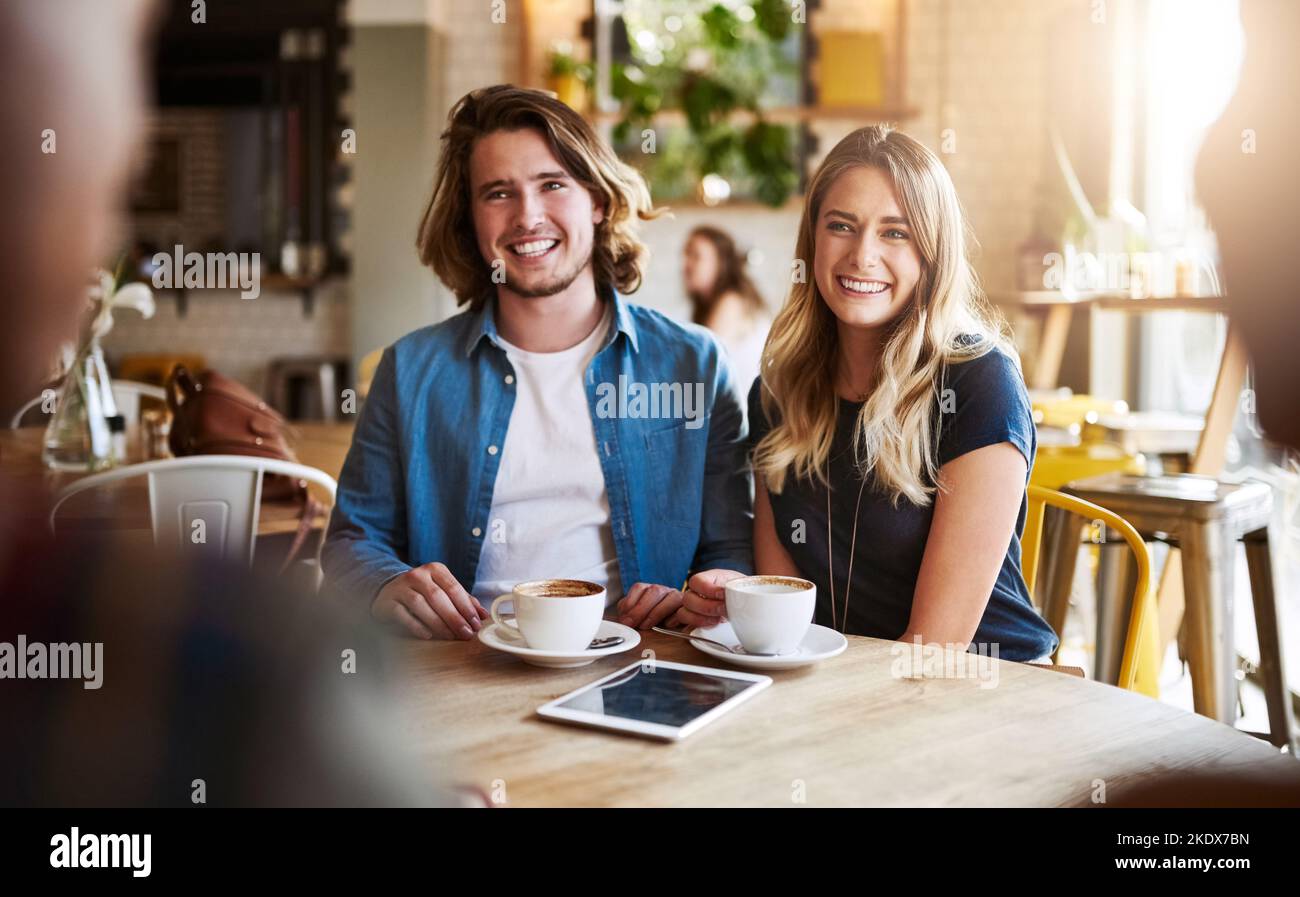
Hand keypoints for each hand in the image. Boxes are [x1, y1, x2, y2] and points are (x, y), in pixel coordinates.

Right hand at [372, 562, 487, 639]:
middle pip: (439, 597)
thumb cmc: (424, 593)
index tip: (476, 624)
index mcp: (435, 569)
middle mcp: (417, 575)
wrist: (391, 591)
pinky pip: (403, 614)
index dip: (466, 607)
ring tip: (450, 636)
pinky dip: (417, 626)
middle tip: (466, 634)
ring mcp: (401, 587)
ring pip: (421, 605)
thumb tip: (484, 615)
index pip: (454, 588)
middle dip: (455, 618)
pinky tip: (428, 635)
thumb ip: (464, 601)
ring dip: (438, 623)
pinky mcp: (388, 602)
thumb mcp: (444, 591)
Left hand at [615, 582, 683, 629]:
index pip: (639, 588)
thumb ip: (627, 612)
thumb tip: (622, 618)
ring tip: (646, 625)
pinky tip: (667, 625)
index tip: (624, 619)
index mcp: (650, 589)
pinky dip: (675, 617)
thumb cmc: (653, 619)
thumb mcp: (636, 614)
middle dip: (640, 609)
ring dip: (656, 613)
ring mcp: (679, 598)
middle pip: (655, 591)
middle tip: (631, 624)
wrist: (677, 625)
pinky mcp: (689, 609)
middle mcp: (665, 591)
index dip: (630, 603)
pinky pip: (684, 610)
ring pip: (671, 598)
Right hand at [676, 568, 745, 628]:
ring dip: (700, 619)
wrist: (748, 603)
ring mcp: (694, 608)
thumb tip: (735, 596)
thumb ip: (737, 590)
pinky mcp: (696, 621)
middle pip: (687, 599)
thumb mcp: (741, 586)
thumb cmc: (743, 592)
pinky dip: (698, 627)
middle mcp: (697, 593)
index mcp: (708, 579)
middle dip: (707, 607)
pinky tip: (713, 625)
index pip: (696, 581)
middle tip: (723, 609)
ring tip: (718, 620)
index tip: (722, 594)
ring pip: (683, 614)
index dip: (707, 589)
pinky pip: (687, 627)